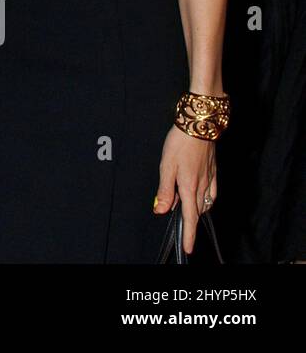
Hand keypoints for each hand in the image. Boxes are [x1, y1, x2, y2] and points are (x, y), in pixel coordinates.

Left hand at [154, 125, 217, 253]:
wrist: (200, 125)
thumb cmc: (180, 142)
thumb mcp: (166, 166)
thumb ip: (165, 190)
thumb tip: (161, 210)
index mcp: (189, 186)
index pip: (189, 217)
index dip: (188, 234)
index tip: (188, 249)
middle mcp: (202, 186)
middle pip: (197, 211)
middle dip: (191, 224)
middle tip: (185, 235)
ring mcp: (210, 178)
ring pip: (205, 203)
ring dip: (198, 211)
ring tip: (189, 216)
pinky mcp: (214, 171)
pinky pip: (212, 192)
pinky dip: (207, 200)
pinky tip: (203, 199)